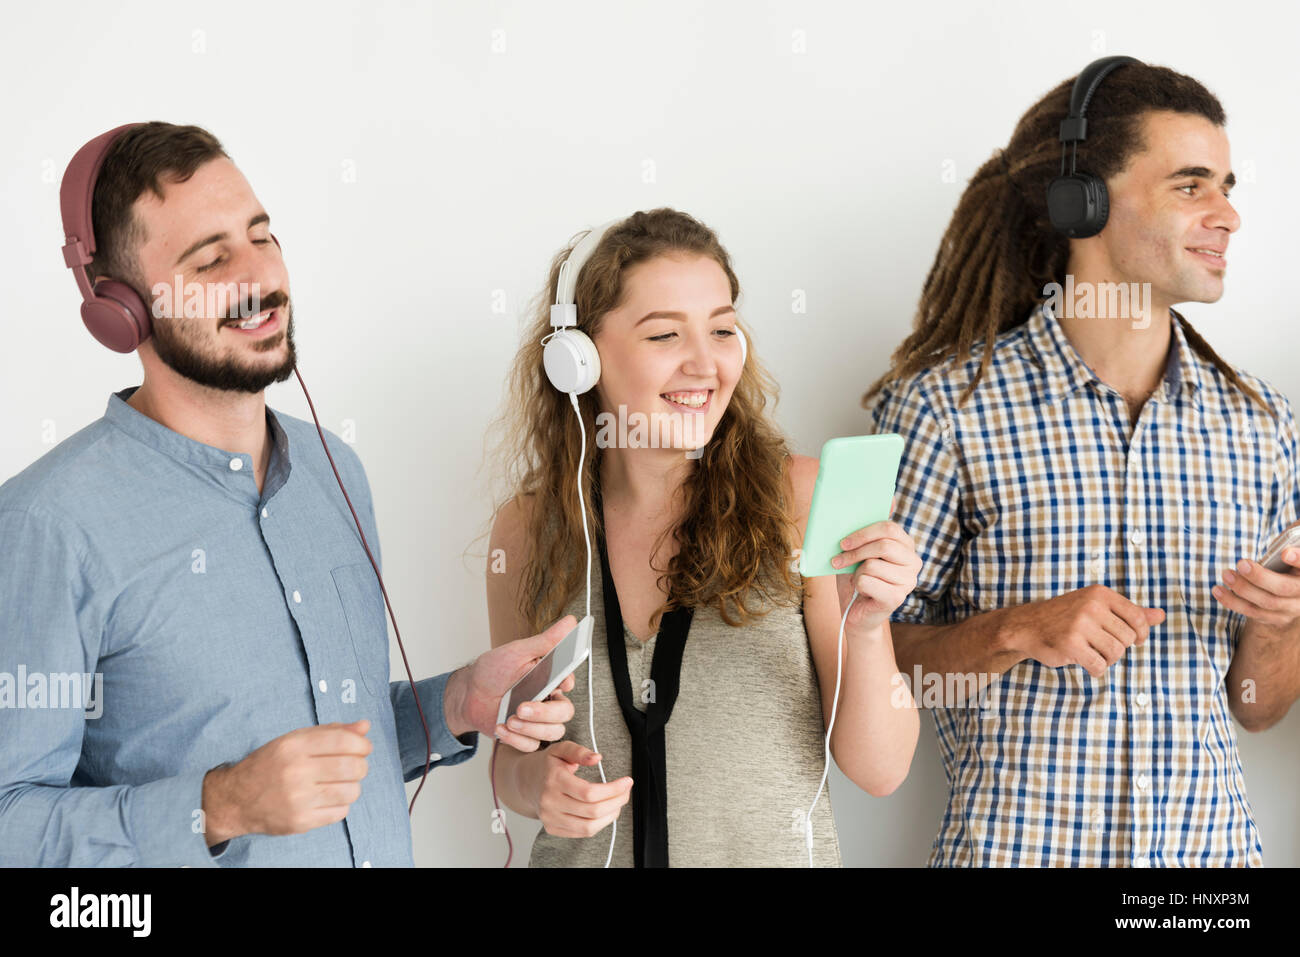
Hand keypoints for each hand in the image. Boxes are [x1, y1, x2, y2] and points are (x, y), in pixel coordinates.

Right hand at [202, 719, 372, 843]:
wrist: (236, 799)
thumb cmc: (270, 765)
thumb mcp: (295, 740)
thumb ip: (331, 731)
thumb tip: (365, 727)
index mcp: (293, 746)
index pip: (343, 741)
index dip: (361, 744)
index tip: (364, 747)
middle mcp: (295, 772)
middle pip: (352, 767)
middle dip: (361, 765)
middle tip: (355, 766)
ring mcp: (298, 799)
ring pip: (351, 791)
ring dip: (353, 786)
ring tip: (340, 783)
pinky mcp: (300, 821)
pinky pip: (340, 812)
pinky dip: (341, 804)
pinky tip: (328, 798)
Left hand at [449, 615, 577, 747]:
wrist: (468, 693)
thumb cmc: (492, 670)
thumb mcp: (518, 651)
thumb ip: (546, 641)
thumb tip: (570, 622)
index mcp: (549, 678)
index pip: (569, 684)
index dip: (567, 686)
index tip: (558, 684)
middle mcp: (546, 699)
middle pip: (565, 713)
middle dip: (544, 713)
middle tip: (521, 707)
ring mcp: (536, 720)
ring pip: (553, 732)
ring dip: (531, 728)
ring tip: (510, 718)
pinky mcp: (523, 735)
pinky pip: (531, 745)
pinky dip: (516, 739)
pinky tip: (502, 726)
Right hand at [519, 740, 631, 837]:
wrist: (526, 781)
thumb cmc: (547, 764)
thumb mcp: (561, 749)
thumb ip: (579, 752)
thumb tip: (597, 758)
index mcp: (554, 780)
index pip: (589, 792)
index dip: (613, 789)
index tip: (628, 782)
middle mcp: (550, 802)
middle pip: (592, 811)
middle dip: (616, 801)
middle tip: (626, 792)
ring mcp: (550, 818)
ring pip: (589, 826)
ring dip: (610, 816)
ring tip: (617, 803)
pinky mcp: (552, 828)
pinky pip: (581, 832)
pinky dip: (598, 824)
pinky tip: (604, 811)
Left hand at [829, 518, 921, 635]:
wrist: (855, 613)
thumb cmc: (857, 578)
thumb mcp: (860, 551)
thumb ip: (870, 530)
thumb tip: (889, 499)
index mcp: (906, 546)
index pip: (889, 528)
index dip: (863, 533)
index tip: (843, 542)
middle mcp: (913, 562)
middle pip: (884, 545)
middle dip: (856, 551)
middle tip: (838, 559)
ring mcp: (908, 581)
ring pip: (872, 564)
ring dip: (856, 572)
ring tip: (857, 579)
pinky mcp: (897, 598)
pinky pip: (867, 581)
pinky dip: (857, 585)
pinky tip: (862, 592)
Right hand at [1000, 585, 1164, 677]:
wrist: (1026, 625)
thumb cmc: (1066, 617)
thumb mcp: (1097, 607)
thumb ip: (1130, 612)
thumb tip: (1161, 615)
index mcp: (1100, 594)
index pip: (1138, 618)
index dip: (1140, 634)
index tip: (1134, 640)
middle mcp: (1091, 606)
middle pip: (1127, 639)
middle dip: (1117, 647)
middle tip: (1099, 645)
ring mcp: (1080, 625)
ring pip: (1115, 653)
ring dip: (1106, 659)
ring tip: (1091, 653)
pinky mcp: (1071, 645)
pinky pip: (1100, 666)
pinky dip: (1095, 669)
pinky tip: (1084, 662)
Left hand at [1213, 542, 1299, 632]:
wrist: (1289, 587)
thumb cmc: (1287, 560)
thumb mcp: (1292, 548)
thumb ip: (1289, 541)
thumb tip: (1285, 529)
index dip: (1299, 559)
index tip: (1285, 553)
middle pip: (1284, 588)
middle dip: (1260, 577)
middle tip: (1241, 564)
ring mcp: (1290, 609)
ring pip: (1266, 602)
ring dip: (1243, 588)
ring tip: (1226, 574)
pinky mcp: (1275, 618)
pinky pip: (1252, 612)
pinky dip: (1233, 601)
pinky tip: (1218, 590)